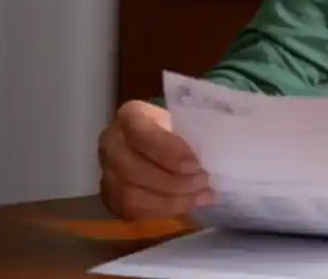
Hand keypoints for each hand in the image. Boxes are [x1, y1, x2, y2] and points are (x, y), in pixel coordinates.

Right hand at [98, 100, 213, 219]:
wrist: (158, 144)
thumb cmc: (177, 129)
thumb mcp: (185, 120)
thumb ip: (195, 132)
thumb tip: (220, 152)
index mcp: (131, 116)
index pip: (142, 134)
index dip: (168, 152)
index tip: (195, 164)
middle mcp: (111, 143)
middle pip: (133, 168)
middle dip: (173, 181)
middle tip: (203, 183)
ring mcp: (107, 172)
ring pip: (131, 194)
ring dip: (171, 200)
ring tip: (201, 197)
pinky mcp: (111, 198)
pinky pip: (133, 211)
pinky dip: (163, 211)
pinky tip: (186, 206)